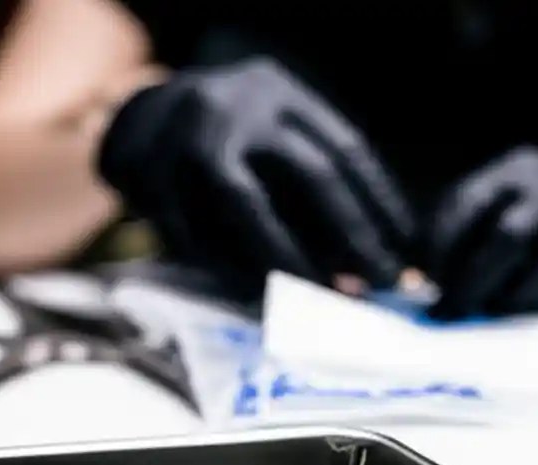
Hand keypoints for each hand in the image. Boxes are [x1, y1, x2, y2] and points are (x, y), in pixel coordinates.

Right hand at [96, 57, 413, 296]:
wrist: (131, 117)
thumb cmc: (223, 138)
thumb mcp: (267, 131)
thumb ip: (309, 176)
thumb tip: (367, 254)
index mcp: (278, 92)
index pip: (345, 150)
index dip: (381, 207)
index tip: (405, 254)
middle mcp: (239, 109)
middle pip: (312, 174)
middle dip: (351, 237)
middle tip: (374, 285)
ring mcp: (190, 139)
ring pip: (251, 208)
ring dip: (290, 261)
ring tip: (319, 300)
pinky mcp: (149, 177)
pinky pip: (199, 235)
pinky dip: (232, 269)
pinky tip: (259, 294)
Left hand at [422, 146, 537, 317]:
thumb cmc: (533, 213)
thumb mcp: (498, 199)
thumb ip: (455, 232)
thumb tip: (415, 288)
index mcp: (517, 173)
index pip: (470, 204)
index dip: (445, 247)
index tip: (431, 280)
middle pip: (512, 234)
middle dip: (476, 278)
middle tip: (456, 308)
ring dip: (519, 297)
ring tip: (497, 311)